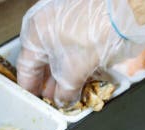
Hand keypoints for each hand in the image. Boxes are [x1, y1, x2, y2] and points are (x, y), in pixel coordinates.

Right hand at [17, 0, 143, 107]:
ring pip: (61, 56)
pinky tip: (84, 77)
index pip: (25, 68)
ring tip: (72, 93)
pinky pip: (76, 49)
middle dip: (50, 84)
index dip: (30, 88)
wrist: (120, 14)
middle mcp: (46, 25)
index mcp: (34, 34)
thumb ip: (65, 92)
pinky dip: (78, 65)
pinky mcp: (83, 24)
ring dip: (66, 76)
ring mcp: (65, 23)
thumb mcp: (72, 73)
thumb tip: (64, 100)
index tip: (35, 101)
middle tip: (55, 100)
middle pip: (43, 62)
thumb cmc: (93, 30)